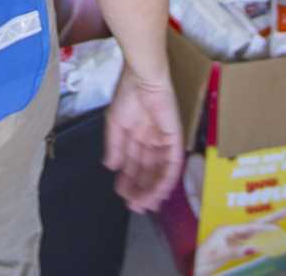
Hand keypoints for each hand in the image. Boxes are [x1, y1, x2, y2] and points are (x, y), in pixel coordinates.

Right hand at [103, 67, 183, 212]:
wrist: (142, 78)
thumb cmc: (127, 95)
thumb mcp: (115, 124)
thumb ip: (114, 146)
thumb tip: (110, 167)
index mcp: (136, 136)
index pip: (134, 165)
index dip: (129, 181)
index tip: (123, 197)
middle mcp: (151, 141)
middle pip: (147, 171)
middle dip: (141, 190)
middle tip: (135, 206)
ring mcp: (164, 140)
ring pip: (160, 171)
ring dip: (153, 189)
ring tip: (145, 204)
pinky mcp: (175, 138)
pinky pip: (173, 163)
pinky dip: (167, 178)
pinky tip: (160, 191)